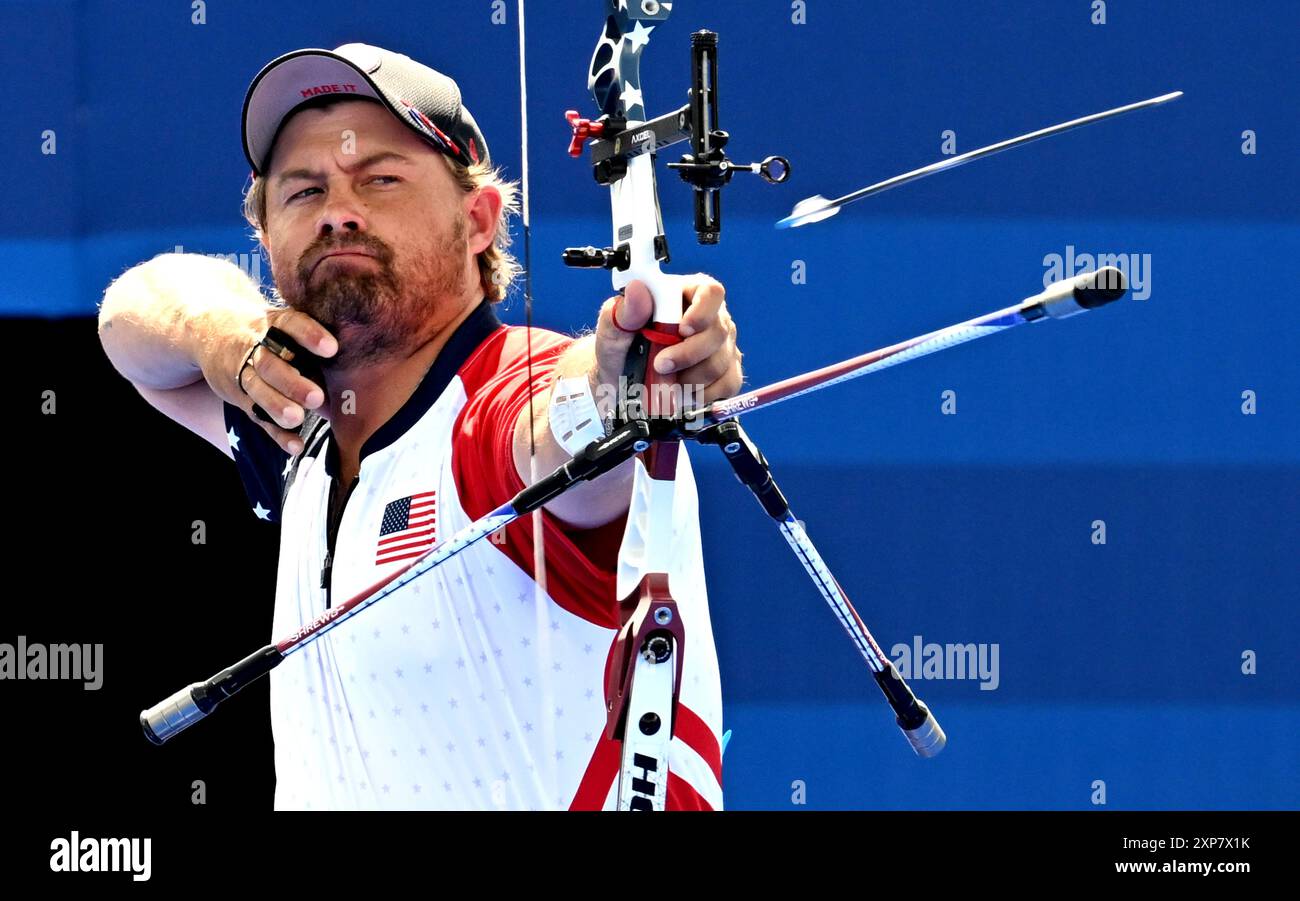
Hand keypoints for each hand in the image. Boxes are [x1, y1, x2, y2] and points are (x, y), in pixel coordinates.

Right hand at [199, 308, 337, 453]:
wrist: (210, 329)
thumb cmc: (269, 331)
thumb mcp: (284, 324)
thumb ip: (312, 344)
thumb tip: (354, 374)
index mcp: (271, 323)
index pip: (290, 324)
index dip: (309, 335)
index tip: (332, 348)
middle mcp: (254, 346)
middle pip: (269, 364)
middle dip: (291, 382)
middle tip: (316, 397)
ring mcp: (243, 372)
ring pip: (257, 389)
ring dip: (277, 406)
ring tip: (297, 418)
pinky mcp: (239, 397)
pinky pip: (257, 416)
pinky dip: (276, 433)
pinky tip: (296, 445)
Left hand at [592, 275, 742, 415]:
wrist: (622, 382)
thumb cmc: (620, 347)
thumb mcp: (613, 328)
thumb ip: (625, 311)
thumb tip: (638, 290)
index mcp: (687, 295)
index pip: (711, 292)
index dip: (702, 311)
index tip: (682, 329)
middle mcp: (711, 318)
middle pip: (718, 332)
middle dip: (688, 354)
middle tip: (660, 365)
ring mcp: (722, 346)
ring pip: (721, 362)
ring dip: (691, 378)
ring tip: (667, 381)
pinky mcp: (726, 373)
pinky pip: (728, 385)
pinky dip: (703, 394)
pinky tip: (684, 393)